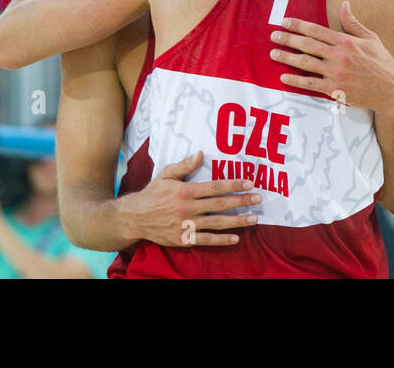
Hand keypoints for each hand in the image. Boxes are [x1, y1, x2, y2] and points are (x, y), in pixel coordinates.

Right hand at [118, 152, 261, 247]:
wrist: (134, 218)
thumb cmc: (152, 194)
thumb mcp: (165, 175)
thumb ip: (184, 166)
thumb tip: (200, 154)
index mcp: (186, 191)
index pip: (215, 187)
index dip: (234, 184)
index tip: (249, 182)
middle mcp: (188, 208)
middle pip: (220, 204)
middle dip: (241, 201)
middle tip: (258, 199)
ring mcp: (186, 225)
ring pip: (217, 223)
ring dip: (237, 221)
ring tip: (254, 219)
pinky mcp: (184, 239)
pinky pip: (206, 240)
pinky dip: (221, 240)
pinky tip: (236, 238)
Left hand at [270, 1, 393, 116]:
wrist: (392, 91)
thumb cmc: (382, 63)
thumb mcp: (371, 38)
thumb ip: (353, 22)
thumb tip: (344, 4)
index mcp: (347, 41)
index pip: (317, 30)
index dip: (298, 25)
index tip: (285, 22)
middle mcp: (339, 56)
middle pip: (307, 45)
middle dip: (288, 39)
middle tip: (273, 36)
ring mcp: (336, 74)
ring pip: (306, 63)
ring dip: (287, 58)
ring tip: (273, 53)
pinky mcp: (335, 90)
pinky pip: (310, 84)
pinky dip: (296, 80)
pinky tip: (284, 77)